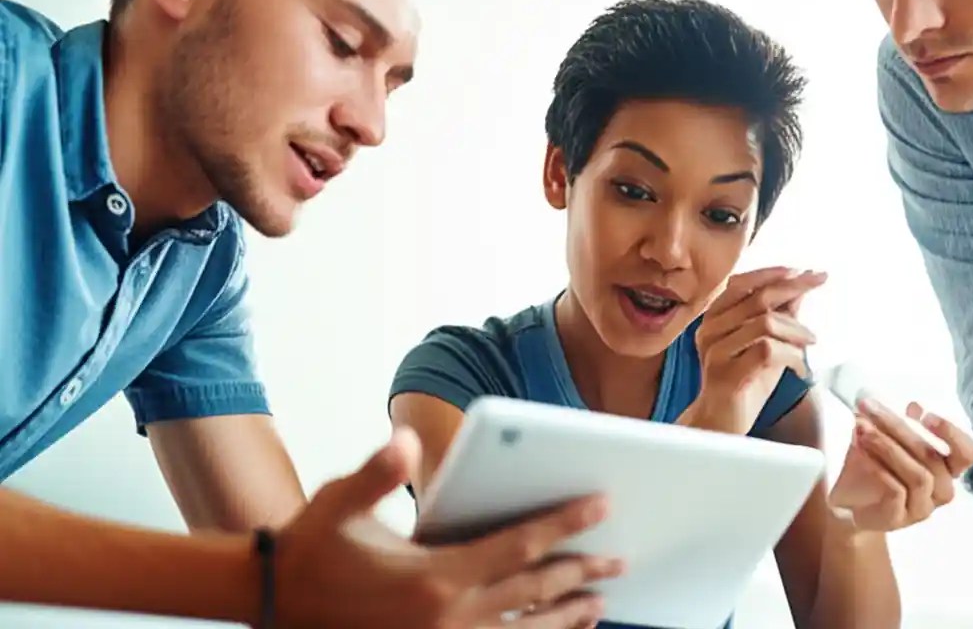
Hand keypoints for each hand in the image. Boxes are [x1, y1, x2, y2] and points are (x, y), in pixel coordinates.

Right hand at [273, 429, 622, 628]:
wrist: (277, 602)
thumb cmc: (314, 547)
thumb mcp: (339, 502)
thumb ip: (377, 471)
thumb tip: (407, 438)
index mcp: (435, 575)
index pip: (518, 544)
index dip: (563, 523)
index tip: (602, 504)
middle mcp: (449, 616)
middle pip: (534, 592)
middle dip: (581, 572)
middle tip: (619, 558)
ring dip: (567, 614)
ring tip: (601, 601)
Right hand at [687, 267, 826, 433]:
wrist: (720, 423)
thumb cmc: (743, 382)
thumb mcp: (764, 344)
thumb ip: (777, 316)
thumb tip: (799, 288)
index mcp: (715, 317)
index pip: (743, 283)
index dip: (774, 274)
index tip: (805, 271)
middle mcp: (710, 329)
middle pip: (757, 297)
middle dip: (793, 288)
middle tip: (819, 282)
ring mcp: (716, 351)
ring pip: (765, 322)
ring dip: (796, 329)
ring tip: (811, 342)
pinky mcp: (727, 374)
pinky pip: (768, 351)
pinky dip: (792, 356)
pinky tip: (801, 368)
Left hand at [829, 399, 972, 532]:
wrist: (847, 502)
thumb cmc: (871, 469)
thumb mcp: (884, 440)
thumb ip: (900, 423)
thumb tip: (913, 406)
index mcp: (946, 468)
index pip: (968, 453)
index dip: (952, 434)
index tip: (927, 415)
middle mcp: (940, 490)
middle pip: (933, 457)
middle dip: (899, 427)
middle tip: (872, 408)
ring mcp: (921, 508)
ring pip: (919, 475)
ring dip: (888, 446)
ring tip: (862, 428)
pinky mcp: (899, 519)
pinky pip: (896, 492)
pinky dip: (879, 467)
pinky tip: (860, 450)